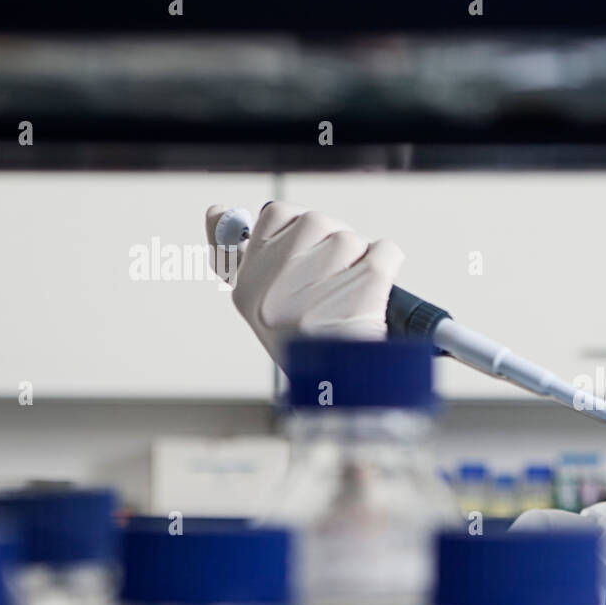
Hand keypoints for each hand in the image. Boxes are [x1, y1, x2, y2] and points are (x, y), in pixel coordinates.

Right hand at [204, 202, 402, 369]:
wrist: (341, 393)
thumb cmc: (304, 352)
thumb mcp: (258, 309)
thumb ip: (234, 259)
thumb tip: (216, 211)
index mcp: (248, 285)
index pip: (271, 216)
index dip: (296, 229)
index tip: (303, 254)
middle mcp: (279, 280)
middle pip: (317, 222)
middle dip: (333, 246)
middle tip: (335, 285)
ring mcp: (322, 278)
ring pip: (351, 237)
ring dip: (359, 260)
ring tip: (351, 299)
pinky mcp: (365, 282)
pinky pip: (386, 249)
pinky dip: (389, 262)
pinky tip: (378, 289)